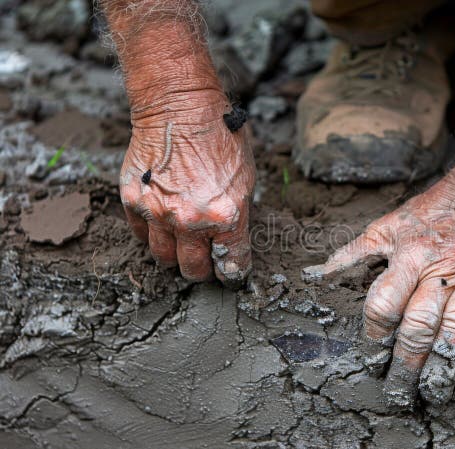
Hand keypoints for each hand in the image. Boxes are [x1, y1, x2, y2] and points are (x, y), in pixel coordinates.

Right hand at [119, 92, 255, 285]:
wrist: (179, 106)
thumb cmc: (219, 136)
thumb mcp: (245, 178)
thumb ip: (237, 213)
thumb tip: (232, 238)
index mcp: (226, 216)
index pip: (231, 264)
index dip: (233, 274)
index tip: (232, 275)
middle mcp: (190, 221)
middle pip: (193, 270)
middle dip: (202, 270)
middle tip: (206, 263)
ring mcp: (159, 213)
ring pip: (164, 258)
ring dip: (175, 257)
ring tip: (182, 247)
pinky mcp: (133, 202)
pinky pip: (141, 235)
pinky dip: (152, 235)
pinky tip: (162, 224)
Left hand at [303, 176, 454, 405]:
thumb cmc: (433, 213)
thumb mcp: (388, 226)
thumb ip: (354, 253)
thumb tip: (318, 275)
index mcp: (410, 254)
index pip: (385, 304)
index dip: (375, 338)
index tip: (371, 361)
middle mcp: (442, 268)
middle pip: (419, 325)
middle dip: (406, 365)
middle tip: (397, 393)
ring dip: (443, 366)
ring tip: (432, 393)